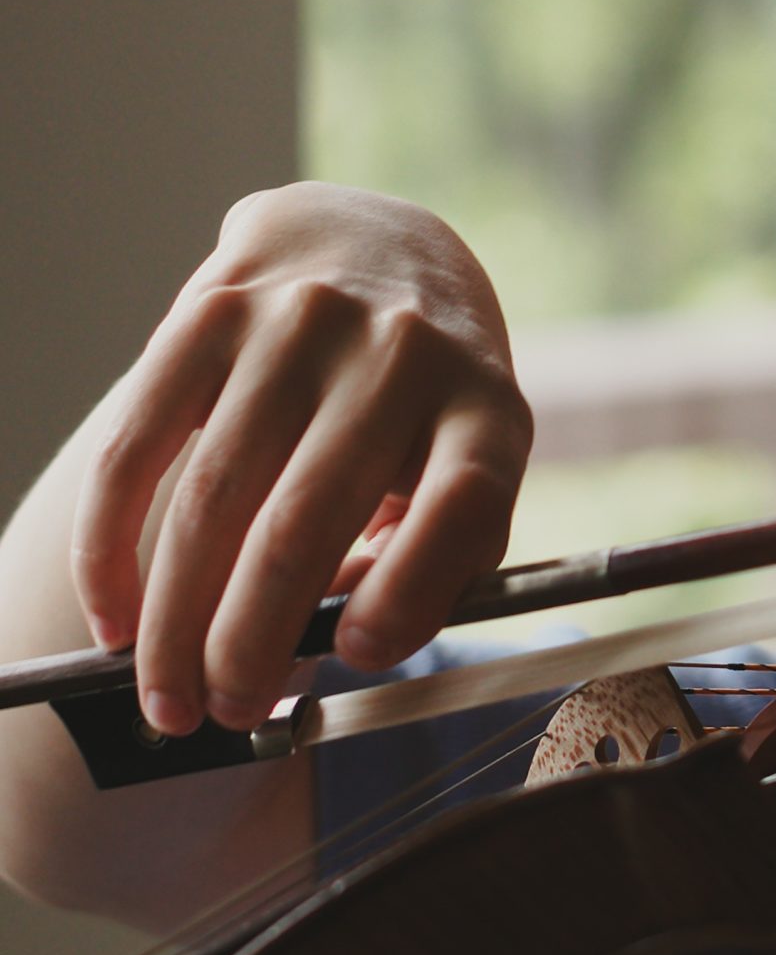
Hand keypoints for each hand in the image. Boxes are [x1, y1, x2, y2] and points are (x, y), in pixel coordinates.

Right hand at [70, 185, 533, 735]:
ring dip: (174, 618)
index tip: (358, 657)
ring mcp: (300, 324)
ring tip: (163, 695)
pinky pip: (138, 445)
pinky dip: (111, 546)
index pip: (463, 505)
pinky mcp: (211, 310)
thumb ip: (429, 556)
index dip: (409, 593)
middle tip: (219, 714)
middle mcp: (399, 355)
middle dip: (248, 643)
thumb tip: (334, 648)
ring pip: (212, 497)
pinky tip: (113, 615)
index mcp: (484, 408)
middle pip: (305, 521)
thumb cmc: (424, 402)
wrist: (375, 239)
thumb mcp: (466, 464)